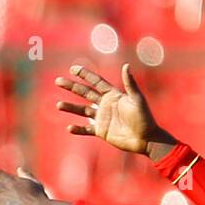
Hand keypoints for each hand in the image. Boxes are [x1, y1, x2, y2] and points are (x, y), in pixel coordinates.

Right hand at [55, 63, 170, 157]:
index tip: (73, 68)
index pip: (96, 82)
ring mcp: (102, 118)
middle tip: (58, 81)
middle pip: (85, 93)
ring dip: (70, 107)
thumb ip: (130, 83)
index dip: (85, 74)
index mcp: (113, 95)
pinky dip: (78, 129)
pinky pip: (86, 129)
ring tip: (58, 105)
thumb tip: (126, 65)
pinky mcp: (101, 131)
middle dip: (71, 87)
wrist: (146, 139)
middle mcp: (105, 105)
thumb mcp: (137, 99)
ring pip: (82, 111)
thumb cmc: (144, 118)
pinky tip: (69, 128)